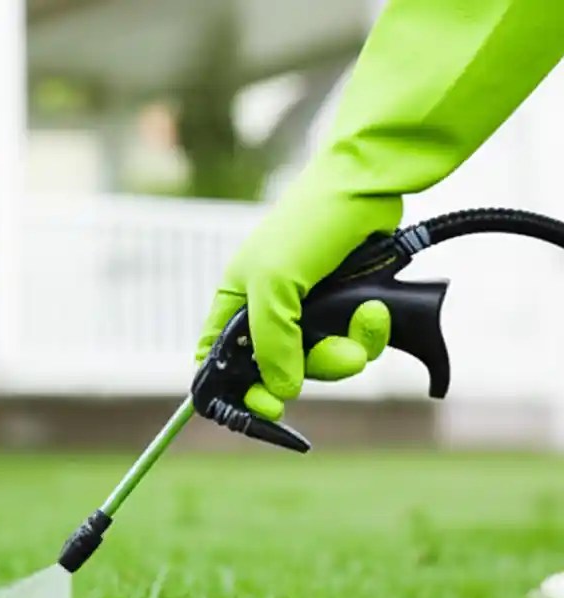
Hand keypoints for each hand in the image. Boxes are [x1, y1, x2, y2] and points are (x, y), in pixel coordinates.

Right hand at [194, 184, 398, 421]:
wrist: (366, 187)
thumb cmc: (306, 224)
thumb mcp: (275, 285)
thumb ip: (272, 342)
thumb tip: (282, 391)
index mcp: (237, 300)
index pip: (220, 358)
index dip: (238, 387)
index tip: (265, 408)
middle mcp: (270, 308)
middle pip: (281, 367)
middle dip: (314, 367)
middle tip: (339, 360)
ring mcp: (310, 308)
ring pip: (324, 358)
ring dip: (349, 348)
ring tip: (368, 320)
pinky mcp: (346, 305)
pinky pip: (355, 341)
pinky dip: (370, 332)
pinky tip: (378, 310)